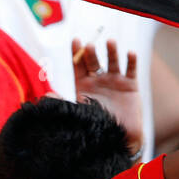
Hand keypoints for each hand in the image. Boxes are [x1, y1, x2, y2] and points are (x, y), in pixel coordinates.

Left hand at [73, 37, 142, 153]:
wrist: (118, 138)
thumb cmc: (96, 126)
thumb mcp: (78, 113)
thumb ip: (63, 103)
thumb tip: (47, 95)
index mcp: (84, 86)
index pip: (78, 65)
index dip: (76, 52)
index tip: (75, 40)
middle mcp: (98, 80)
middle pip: (94, 61)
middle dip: (91, 52)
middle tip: (89, 45)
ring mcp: (114, 81)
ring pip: (112, 62)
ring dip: (112, 51)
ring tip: (110, 42)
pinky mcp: (130, 85)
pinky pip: (131, 70)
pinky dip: (131, 61)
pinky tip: (130, 53)